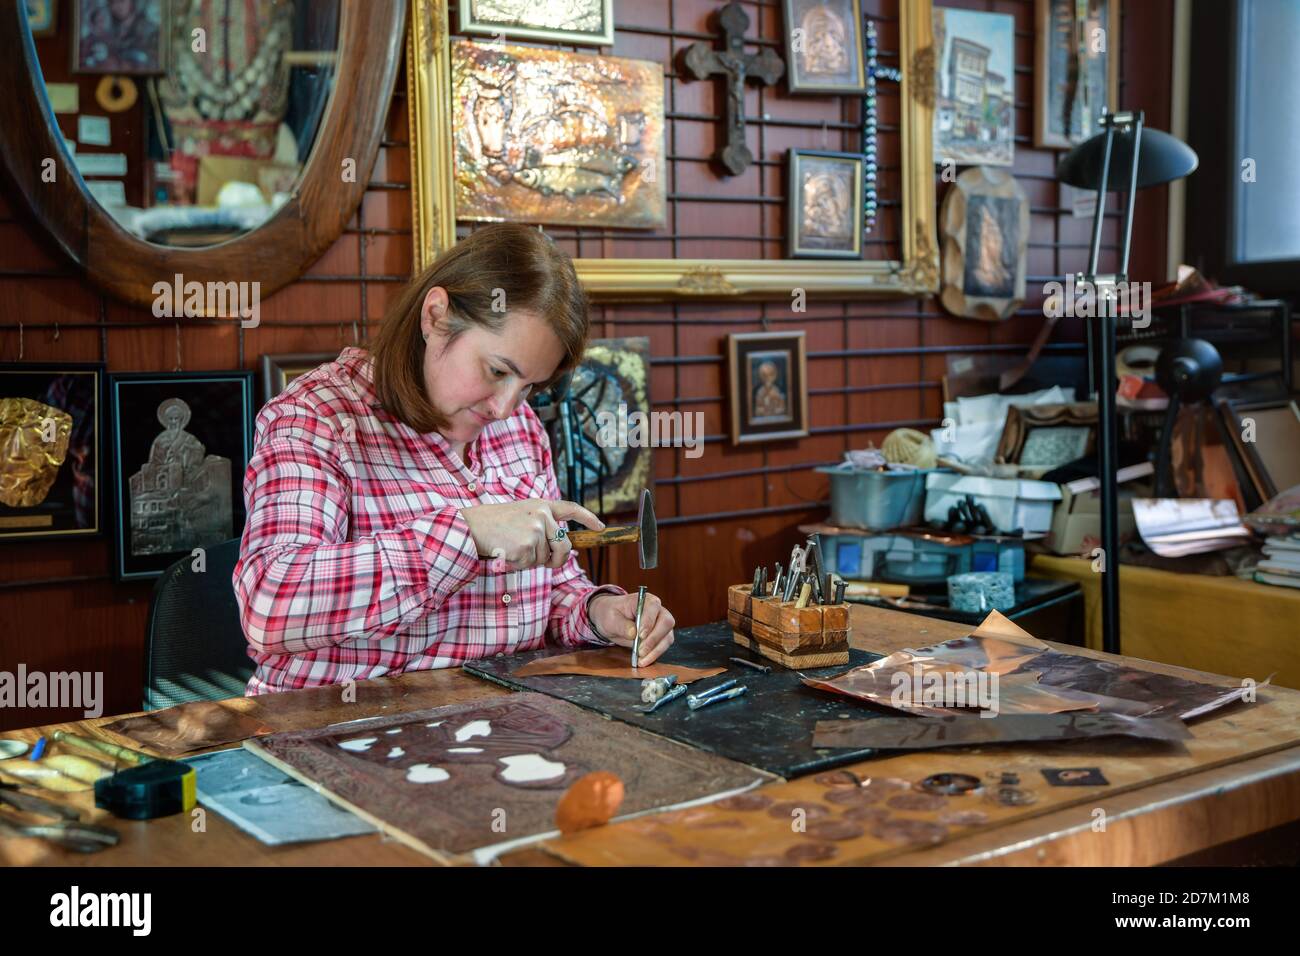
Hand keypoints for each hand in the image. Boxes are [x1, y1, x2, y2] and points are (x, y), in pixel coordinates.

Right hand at [459, 498, 602, 570]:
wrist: (471, 526)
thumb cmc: (495, 523)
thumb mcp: (522, 514)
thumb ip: (543, 525)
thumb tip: (562, 548)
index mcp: (542, 506)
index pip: (571, 509)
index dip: (587, 518)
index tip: (599, 526)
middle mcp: (543, 516)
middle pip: (564, 547)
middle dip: (558, 559)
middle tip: (544, 560)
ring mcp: (536, 532)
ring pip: (544, 559)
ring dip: (530, 560)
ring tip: (511, 546)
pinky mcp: (526, 547)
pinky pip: (530, 565)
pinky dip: (518, 564)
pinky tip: (506, 552)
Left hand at [588, 591, 675, 667]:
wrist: (612, 619)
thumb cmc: (612, 614)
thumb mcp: (611, 618)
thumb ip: (622, 625)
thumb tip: (633, 633)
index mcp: (645, 600)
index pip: (653, 607)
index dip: (649, 621)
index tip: (640, 635)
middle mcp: (658, 610)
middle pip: (666, 623)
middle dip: (654, 639)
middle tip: (640, 651)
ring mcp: (662, 624)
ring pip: (667, 637)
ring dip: (655, 650)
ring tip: (641, 660)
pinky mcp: (661, 636)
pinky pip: (663, 646)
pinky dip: (655, 654)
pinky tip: (644, 661)